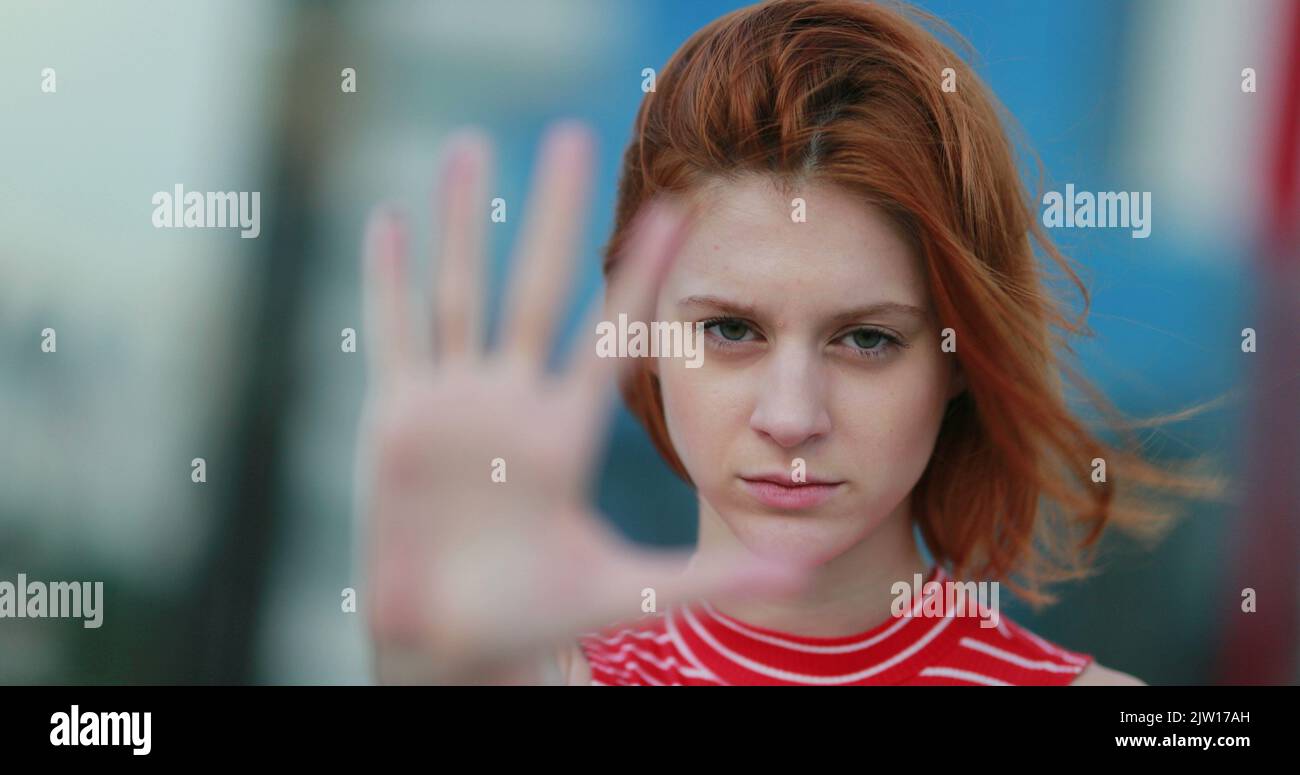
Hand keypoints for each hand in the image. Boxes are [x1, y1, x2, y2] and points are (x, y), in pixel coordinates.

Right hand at [356, 121, 807, 682]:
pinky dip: (386, 279)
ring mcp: (451, 404)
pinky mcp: (396, 420)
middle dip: (549, 215)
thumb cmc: (534, 617)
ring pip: (458, 292)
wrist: (452, 639)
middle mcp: (510, 404)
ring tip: (467, 146)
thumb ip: (710, 578)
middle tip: (568, 136)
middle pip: (532, 288)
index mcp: (564, 434)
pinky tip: (389, 220)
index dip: (642, 274)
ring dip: (458, 222)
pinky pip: (393, 335)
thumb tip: (799, 575)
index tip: (679, 210)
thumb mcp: (628, 593)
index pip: (610, 336)